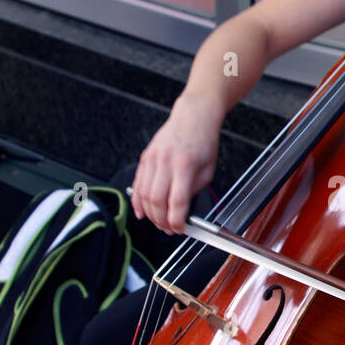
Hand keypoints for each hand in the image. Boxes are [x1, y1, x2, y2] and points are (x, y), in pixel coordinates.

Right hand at [131, 92, 221, 233]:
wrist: (193, 116)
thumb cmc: (203, 141)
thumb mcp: (208, 170)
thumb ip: (194, 190)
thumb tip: (182, 210)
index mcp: (184, 165)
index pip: (177, 201)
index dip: (176, 220)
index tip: (180, 229)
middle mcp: (165, 161)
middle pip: (157, 200)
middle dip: (162, 220)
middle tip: (169, 229)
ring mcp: (152, 159)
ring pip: (144, 194)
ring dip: (150, 213)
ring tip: (158, 222)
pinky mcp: (145, 157)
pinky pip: (137, 184)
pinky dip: (137, 201)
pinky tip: (141, 211)